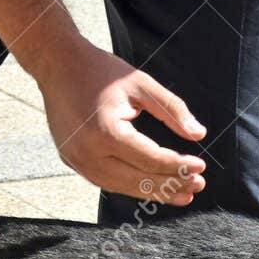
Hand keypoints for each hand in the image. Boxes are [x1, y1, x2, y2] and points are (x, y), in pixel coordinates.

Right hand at [32, 36, 206, 205]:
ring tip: (181, 194)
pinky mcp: (71, 161)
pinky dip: (131, 186)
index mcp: (107, 132)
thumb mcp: (142, 84)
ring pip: (122, 187)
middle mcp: (89, 152)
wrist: (58, 65)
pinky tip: (152, 186)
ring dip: (153, 192)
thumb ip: (172, 109)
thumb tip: (199, 134)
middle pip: (138, 180)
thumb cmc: (101, 71)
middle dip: (171, 185)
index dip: (179, 166)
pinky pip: (106, 181)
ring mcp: (77, 160)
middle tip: (197, 186)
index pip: (151, 160)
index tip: (201, 166)